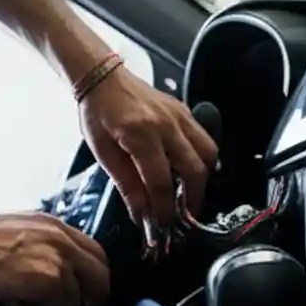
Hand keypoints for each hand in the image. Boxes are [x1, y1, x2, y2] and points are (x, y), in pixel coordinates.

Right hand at [0, 213, 109, 305]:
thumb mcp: (17, 238)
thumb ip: (43, 253)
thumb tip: (60, 283)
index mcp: (55, 227)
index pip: (98, 256)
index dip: (94, 282)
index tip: (84, 298)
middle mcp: (60, 239)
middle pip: (99, 280)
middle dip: (81, 302)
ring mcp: (54, 258)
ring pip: (70, 303)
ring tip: (10, 300)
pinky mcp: (43, 278)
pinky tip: (3, 303)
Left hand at [79, 67, 217, 226]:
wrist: (104, 78)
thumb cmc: (97, 115)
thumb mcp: (103, 154)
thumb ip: (127, 185)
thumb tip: (143, 215)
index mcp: (141, 134)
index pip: (161, 182)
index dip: (164, 210)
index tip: (162, 227)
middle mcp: (167, 124)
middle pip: (195, 170)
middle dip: (192, 199)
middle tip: (183, 215)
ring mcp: (180, 116)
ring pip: (208, 153)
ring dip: (202, 179)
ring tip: (188, 194)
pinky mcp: (185, 112)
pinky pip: (203, 140)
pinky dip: (200, 160)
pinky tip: (186, 170)